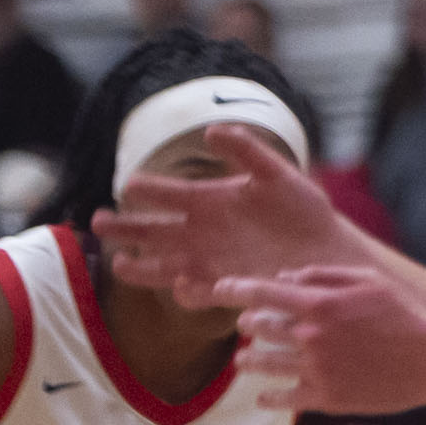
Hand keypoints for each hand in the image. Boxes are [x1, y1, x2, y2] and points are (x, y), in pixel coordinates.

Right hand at [95, 126, 354, 305]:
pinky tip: (181, 283)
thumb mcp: (278, 174)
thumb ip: (248, 151)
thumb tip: (210, 132)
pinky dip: (188, 290)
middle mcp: (201, 234)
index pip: (167, 195)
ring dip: (141, 267)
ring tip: (120, 264)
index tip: (129, 185)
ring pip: (163, 267)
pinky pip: (199, 292)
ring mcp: (210, 263)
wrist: (328, 250)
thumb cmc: (304, 209)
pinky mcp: (227, 289)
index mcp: (209, 202)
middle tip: (97, 223)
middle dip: (124, 227)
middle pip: (152, 231)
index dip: (147, 190)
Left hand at [214, 266, 425, 414]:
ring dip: (250, 361)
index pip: (262, 293)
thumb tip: (285, 277)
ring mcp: (317, 369)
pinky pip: (285, 399)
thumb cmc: (404, 314)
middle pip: (259, 328)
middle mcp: (311, 336)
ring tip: (244, 361)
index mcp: (319, 304)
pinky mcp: (328, 398)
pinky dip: (269, 398)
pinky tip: (263, 397)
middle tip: (246, 327)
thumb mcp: (367, 280)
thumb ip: (323, 275)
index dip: (235, 289)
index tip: (219, 289)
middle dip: (248, 325)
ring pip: (266, 364)